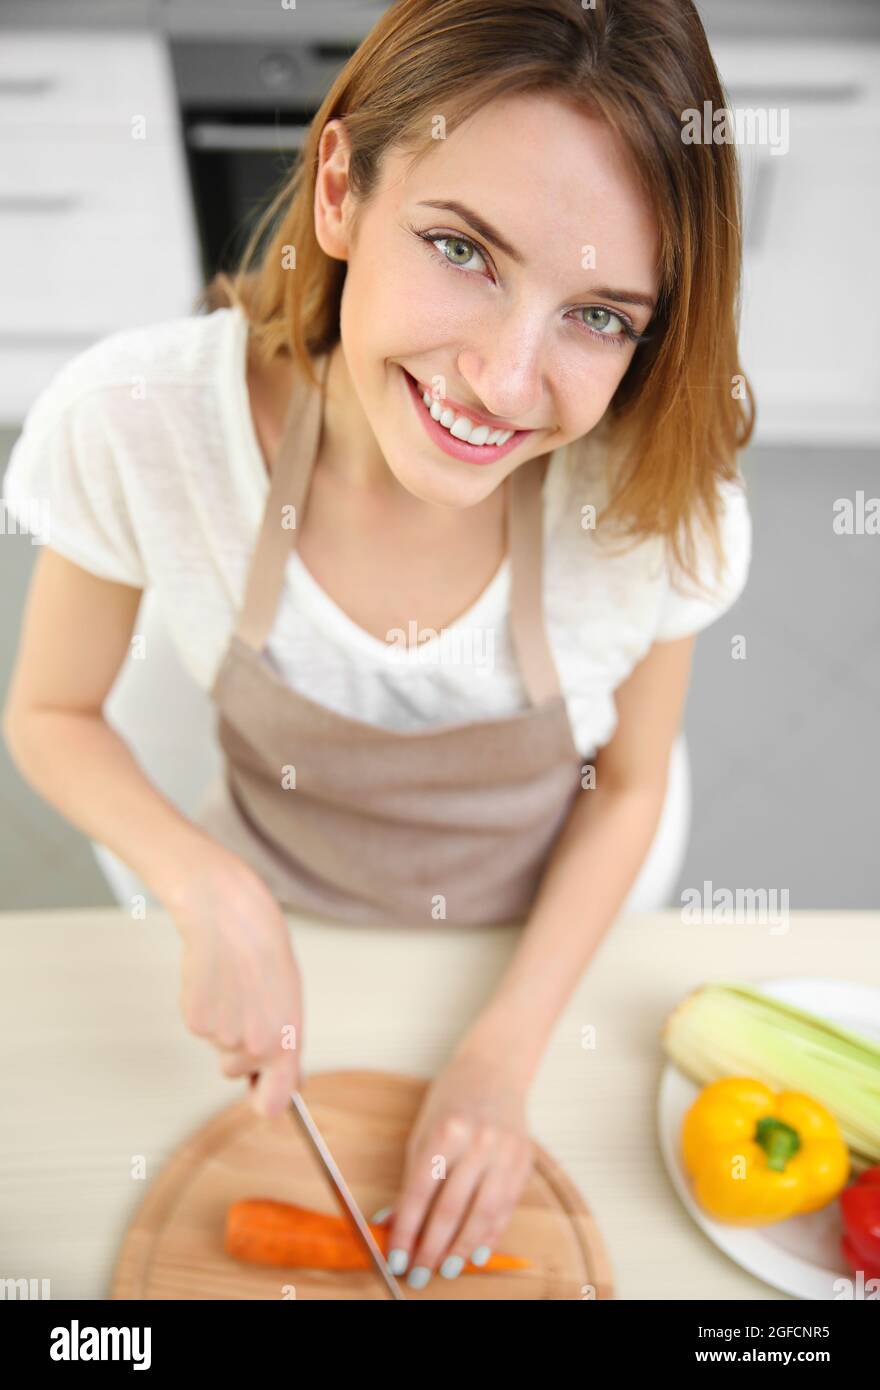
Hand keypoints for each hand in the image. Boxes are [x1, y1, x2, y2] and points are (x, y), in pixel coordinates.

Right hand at [166, 843, 302, 1118]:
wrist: (233, 916)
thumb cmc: (264, 950)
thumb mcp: (290, 999)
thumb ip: (288, 1044)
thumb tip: (291, 1084)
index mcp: (287, 1040)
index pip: (273, 1104)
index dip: (263, 1103)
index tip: (259, 1097)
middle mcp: (256, 1045)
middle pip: (237, 1070)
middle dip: (238, 1048)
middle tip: (245, 1004)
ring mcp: (223, 1036)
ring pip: (217, 1046)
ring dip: (222, 1024)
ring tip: (233, 986)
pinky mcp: (196, 1022)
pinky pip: (199, 1028)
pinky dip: (203, 1009)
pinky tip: (214, 981)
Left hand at [380, 1043, 534, 1289]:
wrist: (495, 1070)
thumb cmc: (452, 1101)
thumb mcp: (422, 1133)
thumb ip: (410, 1181)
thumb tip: (391, 1224)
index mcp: (445, 1133)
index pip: (419, 1194)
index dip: (406, 1231)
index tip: (396, 1258)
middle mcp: (477, 1143)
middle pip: (450, 1210)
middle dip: (431, 1249)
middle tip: (419, 1274)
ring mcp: (504, 1153)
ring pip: (481, 1215)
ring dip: (462, 1249)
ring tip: (447, 1269)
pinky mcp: (523, 1162)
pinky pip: (506, 1208)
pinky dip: (490, 1235)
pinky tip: (476, 1252)